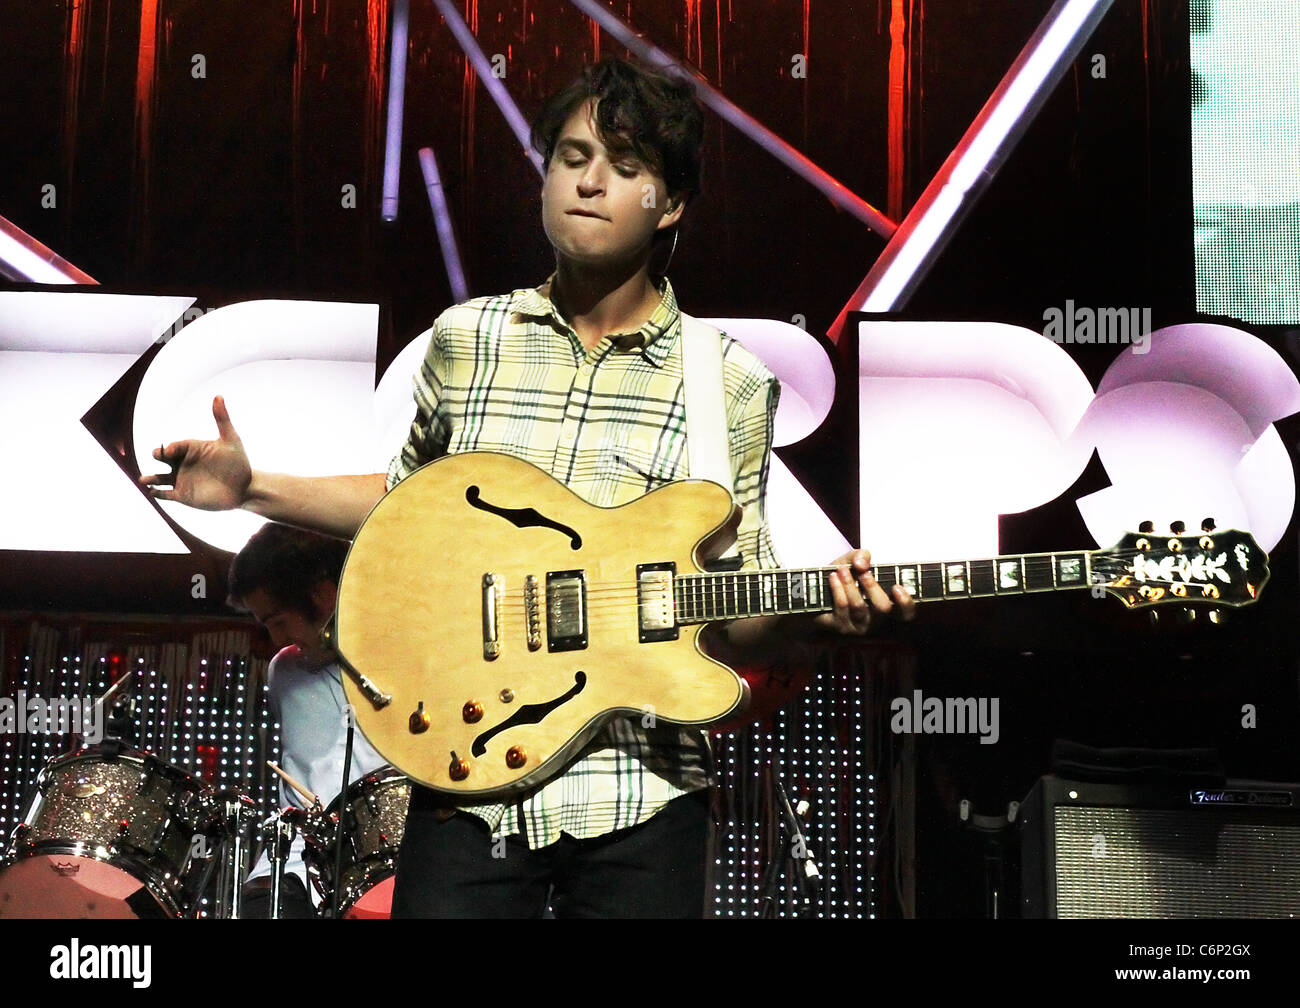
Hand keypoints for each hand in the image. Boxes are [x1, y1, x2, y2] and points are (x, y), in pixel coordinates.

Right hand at [138, 395, 251, 510]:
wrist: (244, 487)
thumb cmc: (238, 462)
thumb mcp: (231, 439)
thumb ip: (222, 419)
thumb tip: (218, 396)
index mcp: (190, 449)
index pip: (174, 446)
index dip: (170, 447)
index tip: (168, 450)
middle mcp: (182, 463)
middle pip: (162, 458)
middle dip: (158, 455)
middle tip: (158, 455)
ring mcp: (181, 479)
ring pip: (159, 478)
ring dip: (150, 479)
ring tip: (143, 480)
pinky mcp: (183, 495)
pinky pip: (165, 495)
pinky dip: (157, 494)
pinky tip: (151, 493)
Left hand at [815, 548, 914, 635]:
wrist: (816, 594)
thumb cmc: (843, 577)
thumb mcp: (853, 563)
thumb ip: (861, 557)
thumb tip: (861, 564)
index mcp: (886, 606)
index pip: (906, 613)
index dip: (906, 603)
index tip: (897, 587)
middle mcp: (876, 621)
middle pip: (883, 608)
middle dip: (872, 587)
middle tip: (863, 573)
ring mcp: (858, 627)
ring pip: (859, 606)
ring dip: (850, 585)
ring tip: (842, 570)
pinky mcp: (839, 627)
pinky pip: (841, 606)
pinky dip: (837, 588)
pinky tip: (833, 577)